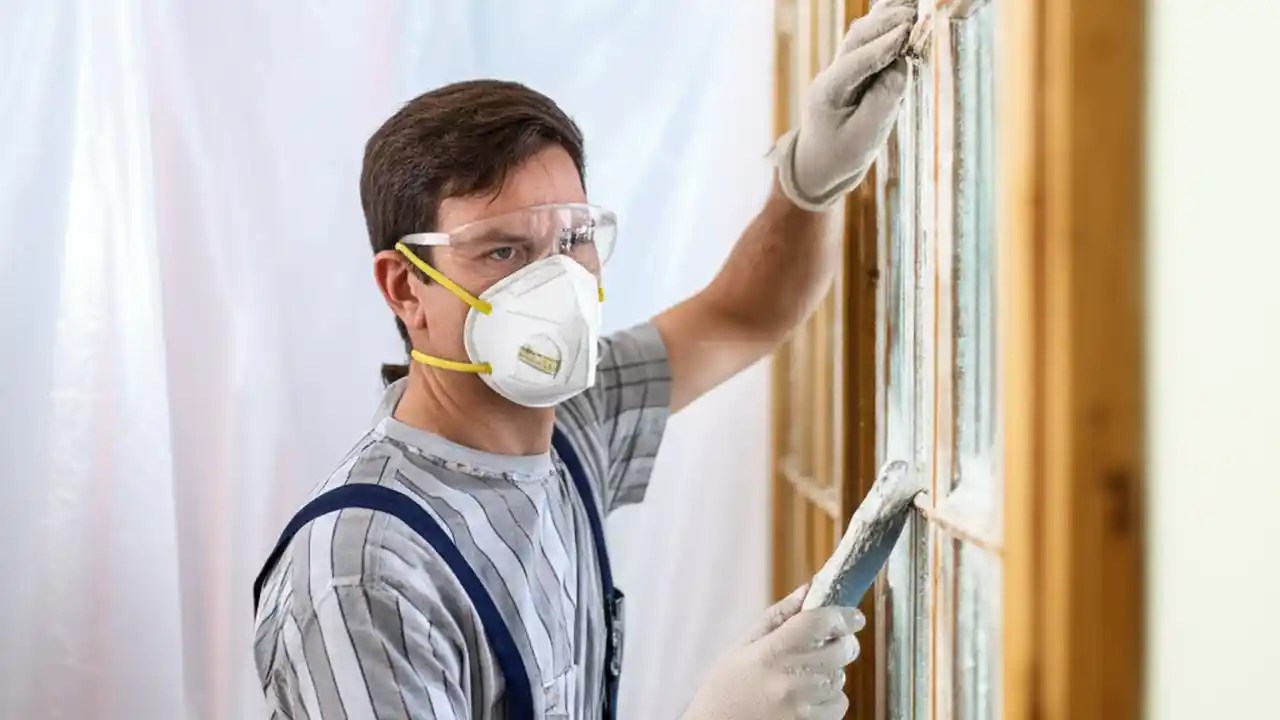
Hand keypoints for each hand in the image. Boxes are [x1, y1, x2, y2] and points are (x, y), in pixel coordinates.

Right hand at [683, 585, 865, 719]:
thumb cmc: (724, 687)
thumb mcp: (742, 646)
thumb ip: (778, 616)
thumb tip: (808, 590)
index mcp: (771, 652)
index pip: (819, 623)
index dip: (843, 616)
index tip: (854, 616)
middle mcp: (789, 678)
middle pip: (840, 650)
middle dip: (842, 642)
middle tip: (831, 642)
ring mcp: (801, 706)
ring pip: (840, 678)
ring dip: (832, 671)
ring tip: (807, 674)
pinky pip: (839, 705)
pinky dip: (831, 697)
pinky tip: (810, 695)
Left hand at [773, 0, 915, 210]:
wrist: (819, 165)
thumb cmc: (840, 156)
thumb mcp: (863, 138)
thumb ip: (883, 102)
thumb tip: (904, 66)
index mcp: (827, 93)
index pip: (855, 63)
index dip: (881, 47)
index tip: (906, 32)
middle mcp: (832, 74)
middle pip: (857, 39)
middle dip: (886, 24)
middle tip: (916, 16)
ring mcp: (841, 69)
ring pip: (862, 34)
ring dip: (887, 18)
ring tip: (914, 7)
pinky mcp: (854, 69)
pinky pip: (869, 41)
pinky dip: (886, 24)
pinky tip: (904, 9)